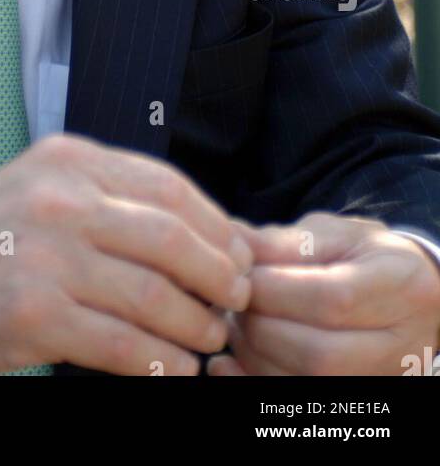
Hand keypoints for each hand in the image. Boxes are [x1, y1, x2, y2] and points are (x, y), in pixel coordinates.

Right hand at [0, 132, 253, 374]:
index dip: (217, 226)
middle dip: (219, 277)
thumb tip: (209, 233)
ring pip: (153, 295)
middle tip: (235, 303)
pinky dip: (159, 363)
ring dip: (195, 327)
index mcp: (69, 160)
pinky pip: (121, 344)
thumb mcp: (46, 189)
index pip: (168, 187)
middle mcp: (60, 200)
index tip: (239, 256)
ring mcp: (45, 257)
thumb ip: (116, 201)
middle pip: (172, 239)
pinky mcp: (32, 314)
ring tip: (207, 341)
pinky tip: (172, 370)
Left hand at [207, 211, 439, 375]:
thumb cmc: (364, 257)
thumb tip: (231, 242)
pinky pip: (300, 402)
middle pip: (317, 353)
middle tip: (234, 302)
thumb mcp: (333, 234)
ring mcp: (381, 377)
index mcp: (400, 285)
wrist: (408, 296)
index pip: (330, 299)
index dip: (272, 290)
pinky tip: (228, 363)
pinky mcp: (356, 396)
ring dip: (253, 356)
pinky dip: (254, 382)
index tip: (240, 275)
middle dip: (259, 326)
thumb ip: (282, 242)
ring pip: (307, 383)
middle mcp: (399, 342)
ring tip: (237, 324)